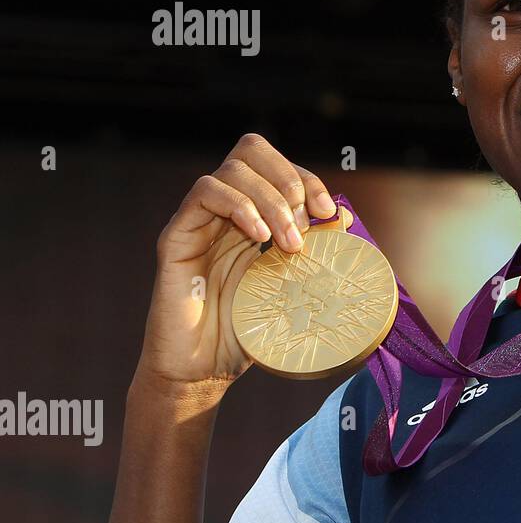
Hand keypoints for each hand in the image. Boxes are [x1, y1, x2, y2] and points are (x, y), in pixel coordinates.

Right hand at [137, 134, 336, 389]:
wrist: (202, 370)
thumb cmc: (248, 331)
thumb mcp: (293, 285)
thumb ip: (314, 250)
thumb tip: (343, 215)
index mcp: (252, 217)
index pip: (277, 167)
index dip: (307, 179)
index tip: (329, 213)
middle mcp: (224, 211)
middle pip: (251, 151)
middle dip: (289, 179)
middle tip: (306, 222)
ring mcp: (198, 221)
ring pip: (232, 171)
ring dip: (271, 201)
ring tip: (289, 242)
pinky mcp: (176, 236)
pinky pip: (204, 193)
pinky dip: (239, 205)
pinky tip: (258, 237)